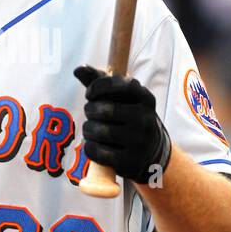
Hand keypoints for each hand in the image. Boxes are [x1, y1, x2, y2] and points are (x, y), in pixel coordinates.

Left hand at [74, 65, 171, 185]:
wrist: (152, 153)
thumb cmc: (130, 118)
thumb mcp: (123, 98)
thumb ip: (100, 82)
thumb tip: (78, 69)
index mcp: (145, 98)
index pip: (117, 84)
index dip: (97, 87)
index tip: (90, 94)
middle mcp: (145, 119)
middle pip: (102, 109)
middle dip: (90, 110)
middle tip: (92, 114)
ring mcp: (139, 142)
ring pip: (97, 131)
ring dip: (88, 129)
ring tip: (92, 130)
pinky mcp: (130, 162)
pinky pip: (96, 151)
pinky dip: (89, 147)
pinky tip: (94, 145)